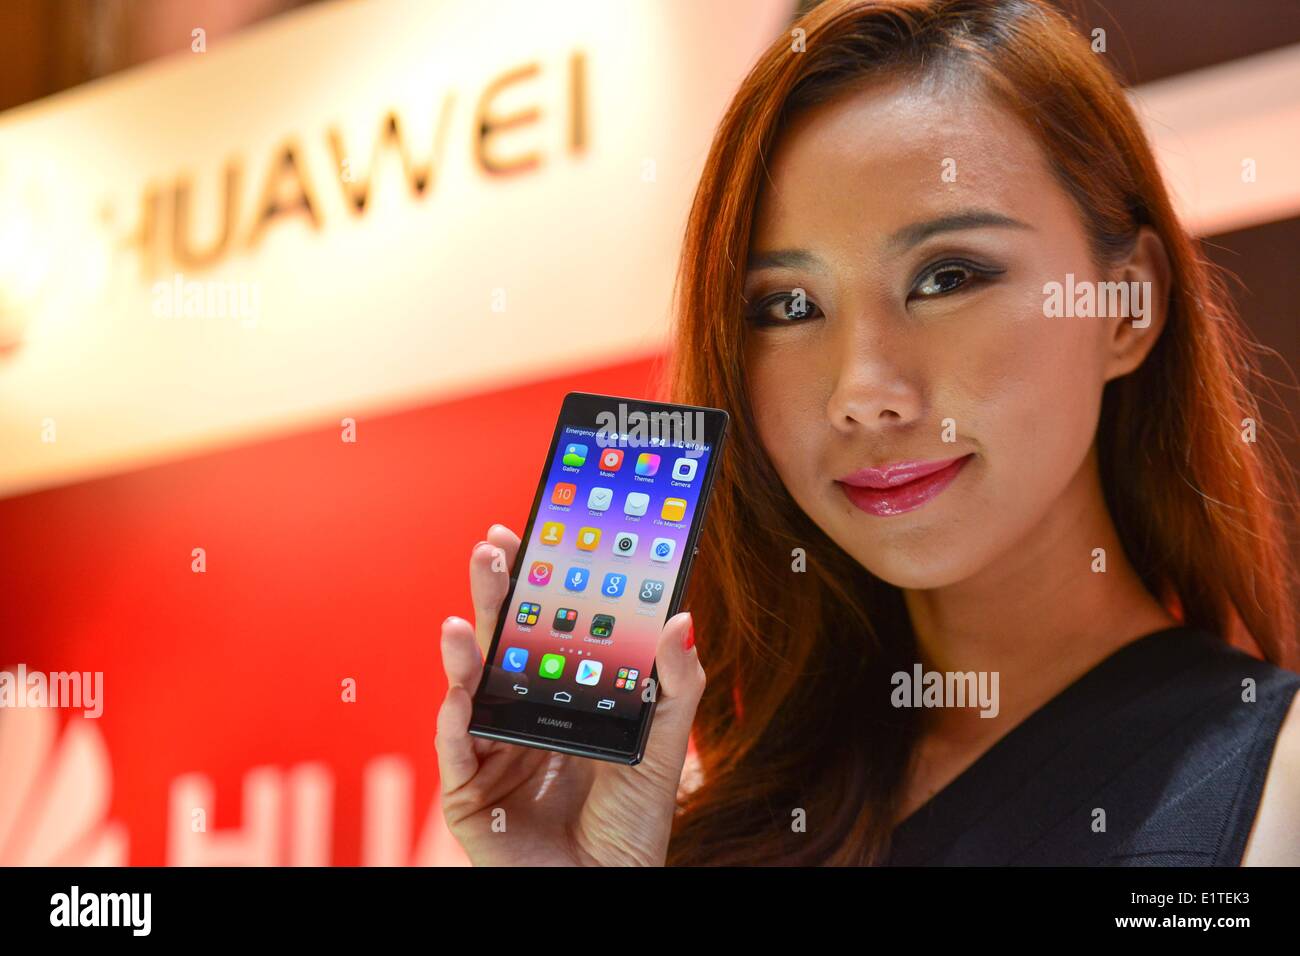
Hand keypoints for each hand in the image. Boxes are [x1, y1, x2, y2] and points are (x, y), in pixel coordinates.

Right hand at [436, 524, 705, 865]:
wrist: (607, 891)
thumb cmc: (632, 824)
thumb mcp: (662, 746)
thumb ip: (675, 685)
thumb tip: (683, 617)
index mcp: (558, 694)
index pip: (539, 626)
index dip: (531, 582)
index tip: (530, 535)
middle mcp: (520, 713)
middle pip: (500, 642)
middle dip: (493, 595)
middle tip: (491, 549)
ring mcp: (490, 750)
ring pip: (469, 689)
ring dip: (463, 653)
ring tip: (462, 621)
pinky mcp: (469, 792)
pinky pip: (459, 752)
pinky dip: (456, 724)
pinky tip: (461, 697)